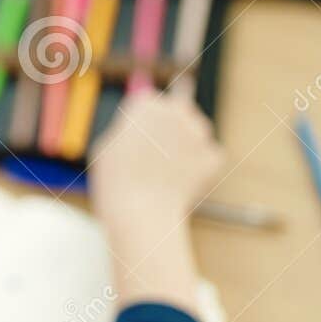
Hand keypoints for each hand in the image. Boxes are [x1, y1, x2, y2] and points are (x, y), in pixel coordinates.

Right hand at [88, 91, 223, 312]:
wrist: (139, 217)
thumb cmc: (113, 190)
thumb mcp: (107, 155)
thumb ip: (126, 135)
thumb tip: (137, 131)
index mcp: (142, 104)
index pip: (150, 104)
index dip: (148, 131)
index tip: (145, 151)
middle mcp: (173, 109)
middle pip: (179, 114)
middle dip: (173, 137)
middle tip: (158, 168)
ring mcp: (197, 132)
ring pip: (198, 134)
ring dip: (189, 153)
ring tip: (169, 181)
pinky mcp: (213, 155)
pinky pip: (210, 159)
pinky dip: (201, 175)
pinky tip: (185, 191)